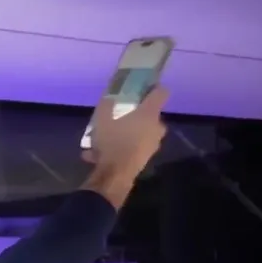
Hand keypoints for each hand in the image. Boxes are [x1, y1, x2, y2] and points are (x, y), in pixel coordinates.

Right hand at [82, 85, 168, 206]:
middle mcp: (157, 126)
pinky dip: (123, 147)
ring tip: (105, 139)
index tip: (144, 88)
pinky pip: (135, 146)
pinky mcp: (147, 157)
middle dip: (137, 114)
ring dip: (128, 132)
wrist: (115, 174)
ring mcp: (154, 143)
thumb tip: (109, 97)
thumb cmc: (112, 141)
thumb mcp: (102, 119)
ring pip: (142, 132)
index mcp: (149, 113)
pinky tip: (100, 154)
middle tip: (120, 116)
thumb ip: (107, 105)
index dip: (154, 88)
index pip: (161, 92)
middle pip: (150, 114)